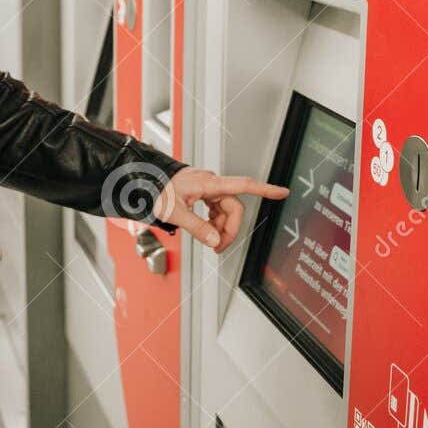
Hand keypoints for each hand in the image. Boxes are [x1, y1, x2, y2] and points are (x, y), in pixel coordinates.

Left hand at [155, 167, 287, 251]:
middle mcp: (211, 184)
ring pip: (226, 210)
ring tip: (209, 241)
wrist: (145, 180)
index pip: (244, 185)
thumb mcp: (175, 213)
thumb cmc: (157, 190)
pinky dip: (214, 222)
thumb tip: (214, 241)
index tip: (282, 192)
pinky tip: (205, 229)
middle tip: (217, 247)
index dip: (265, 189)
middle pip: (234, 208)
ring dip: (220, 228)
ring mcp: (208, 188)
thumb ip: (197, 228)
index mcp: (208, 183)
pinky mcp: (203, 193)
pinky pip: (217, 209)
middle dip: (229, 229)